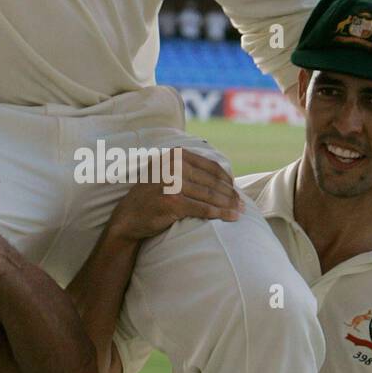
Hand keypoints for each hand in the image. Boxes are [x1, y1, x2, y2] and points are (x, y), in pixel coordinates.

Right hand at [107, 149, 241, 241]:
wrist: (128, 217)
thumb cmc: (153, 197)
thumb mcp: (168, 173)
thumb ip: (189, 170)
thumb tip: (226, 175)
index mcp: (175, 155)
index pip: (210, 166)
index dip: (226, 179)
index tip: (236, 189)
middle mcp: (173, 165)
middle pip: (212, 181)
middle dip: (230, 193)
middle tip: (243, 203)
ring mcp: (172, 183)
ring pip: (210, 195)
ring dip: (229, 204)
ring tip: (240, 211)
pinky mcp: (173, 202)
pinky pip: (203, 209)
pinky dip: (220, 214)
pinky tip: (231, 217)